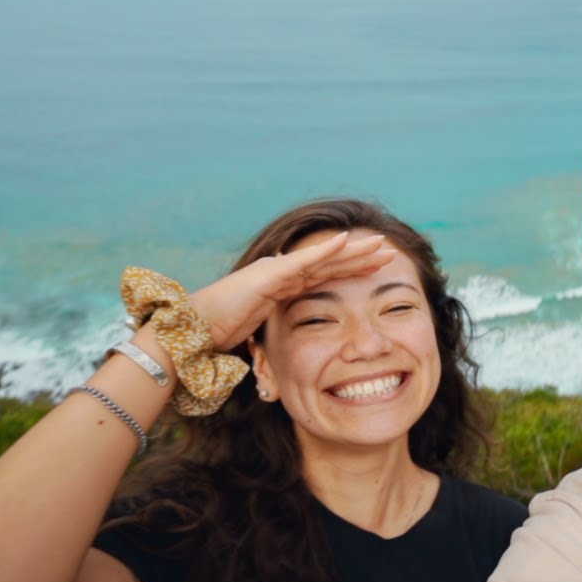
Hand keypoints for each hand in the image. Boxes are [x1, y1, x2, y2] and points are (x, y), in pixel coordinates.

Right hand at [186, 232, 395, 350]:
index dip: (352, 270)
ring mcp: (276, 271)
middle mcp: (282, 274)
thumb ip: (276, 327)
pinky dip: (326, 251)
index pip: (325, 276)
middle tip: (390, 250)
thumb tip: (292, 339)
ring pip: (324, 258)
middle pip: (331, 263)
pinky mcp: (268, 275)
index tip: (378, 268)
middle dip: (361, 257)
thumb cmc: (218, 334)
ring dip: (354, 250)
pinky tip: (347, 241)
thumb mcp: (259, 332)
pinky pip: (303, 261)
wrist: (192, 331)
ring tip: (380, 244)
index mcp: (283, 287)